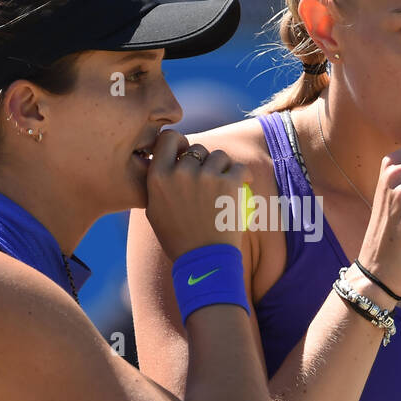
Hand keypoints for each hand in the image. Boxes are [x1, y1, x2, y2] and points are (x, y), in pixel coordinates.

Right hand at [144, 130, 251, 258]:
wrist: (204, 261)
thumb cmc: (178, 241)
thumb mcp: (154, 213)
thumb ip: (157, 185)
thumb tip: (160, 163)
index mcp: (158, 177)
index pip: (168, 139)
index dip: (180, 141)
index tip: (187, 153)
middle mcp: (180, 172)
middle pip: (197, 148)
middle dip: (205, 159)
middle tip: (210, 178)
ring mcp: (205, 176)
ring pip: (219, 156)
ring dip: (224, 166)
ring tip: (226, 184)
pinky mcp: (228, 182)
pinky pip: (239, 168)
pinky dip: (244, 175)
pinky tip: (245, 182)